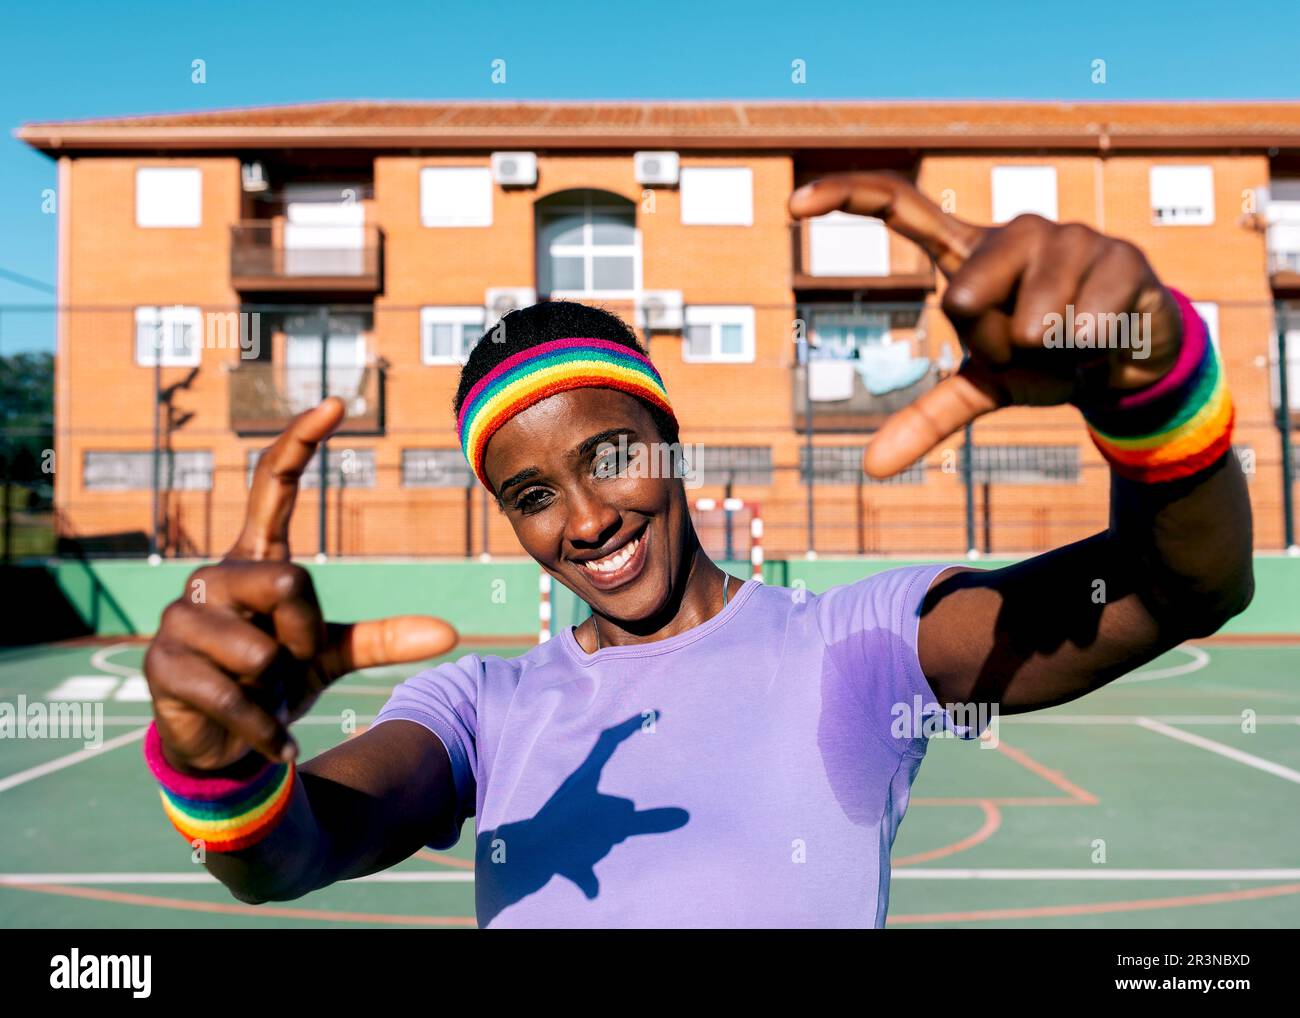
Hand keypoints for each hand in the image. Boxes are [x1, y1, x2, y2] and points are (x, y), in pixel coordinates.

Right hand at [143, 398, 457, 771]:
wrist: (226, 744)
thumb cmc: (277, 682)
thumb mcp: (331, 654)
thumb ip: (383, 638)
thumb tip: (451, 634)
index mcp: (255, 560)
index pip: (273, 485)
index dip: (301, 443)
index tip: (338, 402)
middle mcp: (213, 576)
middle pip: (287, 580)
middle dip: (304, 632)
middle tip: (291, 662)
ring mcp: (180, 619)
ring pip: (258, 647)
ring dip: (278, 685)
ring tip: (263, 694)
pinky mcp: (163, 667)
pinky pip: (235, 697)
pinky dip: (266, 729)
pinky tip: (275, 743)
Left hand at [788, 171, 1180, 477]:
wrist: (1130, 363)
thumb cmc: (1047, 360)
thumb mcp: (983, 388)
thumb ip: (927, 418)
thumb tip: (869, 468)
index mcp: (970, 253)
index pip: (899, 205)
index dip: (846, 197)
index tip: (792, 205)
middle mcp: (1014, 231)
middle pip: (965, 294)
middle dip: (993, 344)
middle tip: (1027, 346)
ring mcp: (1069, 235)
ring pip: (1031, 317)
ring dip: (1049, 350)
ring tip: (1071, 340)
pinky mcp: (1120, 256)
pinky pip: (1085, 321)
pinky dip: (1092, 348)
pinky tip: (1105, 336)